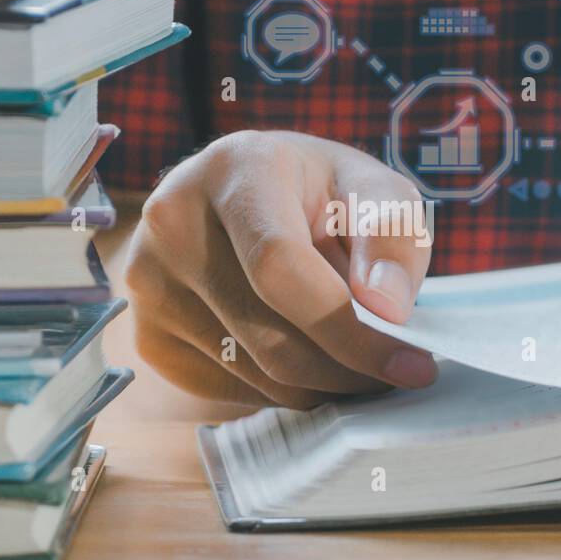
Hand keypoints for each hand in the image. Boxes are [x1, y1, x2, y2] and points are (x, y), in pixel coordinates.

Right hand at [125, 130, 438, 408]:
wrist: (246, 200)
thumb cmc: (319, 193)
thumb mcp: (372, 189)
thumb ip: (392, 235)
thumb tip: (386, 308)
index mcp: (235, 169)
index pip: (279, 267)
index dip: (349, 329)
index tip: (413, 365)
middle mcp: (173, 221)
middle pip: (269, 334)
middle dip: (349, 369)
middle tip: (401, 376)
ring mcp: (149, 283)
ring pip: (254, 372)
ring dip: (325, 385)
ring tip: (364, 365)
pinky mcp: (148, 333)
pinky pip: (231, 389)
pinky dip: (286, 390)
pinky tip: (313, 361)